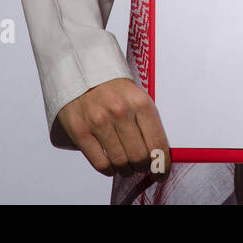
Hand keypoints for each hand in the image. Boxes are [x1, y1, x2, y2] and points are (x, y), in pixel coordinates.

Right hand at [56, 77, 171, 178]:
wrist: (81, 70)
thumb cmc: (113, 88)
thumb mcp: (137, 97)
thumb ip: (147, 123)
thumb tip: (158, 156)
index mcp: (140, 102)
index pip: (157, 143)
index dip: (162, 164)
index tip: (162, 172)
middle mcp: (120, 112)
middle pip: (139, 157)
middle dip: (142, 166)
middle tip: (140, 166)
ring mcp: (99, 122)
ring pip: (120, 163)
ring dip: (125, 169)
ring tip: (125, 166)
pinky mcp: (80, 131)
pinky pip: (100, 163)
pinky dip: (108, 170)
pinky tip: (111, 166)